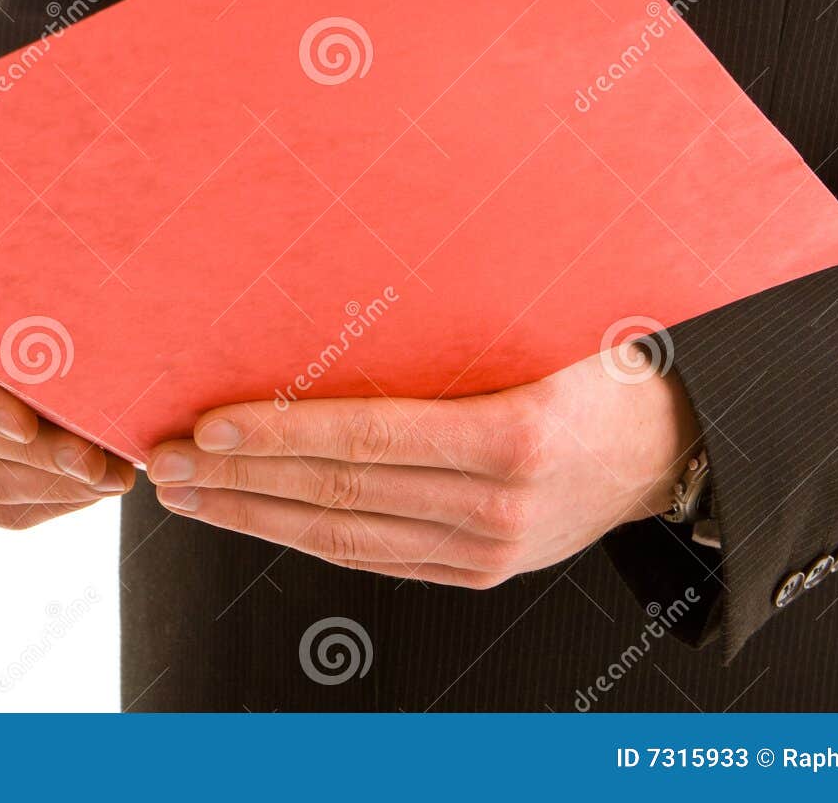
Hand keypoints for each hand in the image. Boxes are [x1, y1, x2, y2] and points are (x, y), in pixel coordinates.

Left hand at [146, 350, 699, 585]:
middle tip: (160, 464)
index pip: (365, 440)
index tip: (205, 426)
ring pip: (343, 539)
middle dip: (237, 483)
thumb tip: (350, 265)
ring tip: (185, 493)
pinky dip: (305, 538)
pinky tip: (254, 516)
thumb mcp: (549, 319)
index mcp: (513, 437)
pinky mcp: (479, 573)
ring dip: (253, 517)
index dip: (278, 437)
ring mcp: (488, 553)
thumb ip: (458, 313)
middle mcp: (497, 510)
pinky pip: (373, 559)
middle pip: (338, 497)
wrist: (677, 443)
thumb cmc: (606, 358)